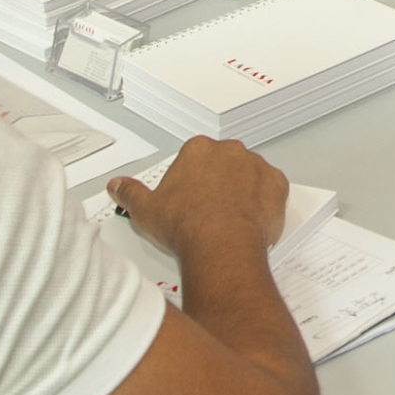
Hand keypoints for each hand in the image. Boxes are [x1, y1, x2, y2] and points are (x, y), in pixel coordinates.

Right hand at [108, 135, 289, 259]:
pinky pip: (272, 189)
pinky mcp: (277, 184)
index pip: (195, 158)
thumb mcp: (146, 210)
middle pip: (223, 163)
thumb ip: (130, 193)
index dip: (191, 181)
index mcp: (198, 150)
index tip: (188, 199)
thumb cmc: (186, 226)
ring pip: (249, 174)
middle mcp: (229, 151)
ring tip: (230, 219)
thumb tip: (117, 186)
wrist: (221, 245)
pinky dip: (265, 201)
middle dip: (217, 183)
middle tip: (208, 211)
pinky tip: (251, 219)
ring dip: (243, 190)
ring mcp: (256, 166)